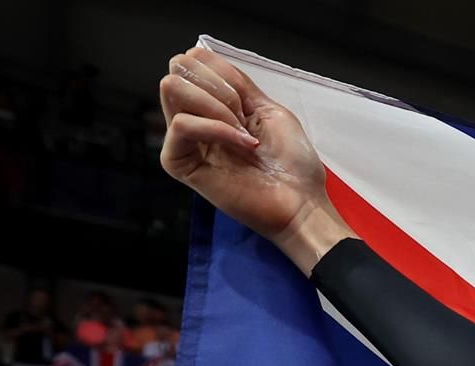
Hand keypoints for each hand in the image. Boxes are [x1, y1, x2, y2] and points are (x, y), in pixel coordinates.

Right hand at [158, 46, 348, 273]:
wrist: (302, 202)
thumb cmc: (292, 162)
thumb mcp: (267, 109)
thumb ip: (235, 82)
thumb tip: (200, 55)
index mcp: (211, 106)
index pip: (191, 62)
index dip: (221, 71)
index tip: (248, 101)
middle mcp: (193, 120)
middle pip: (176, 72)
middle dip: (217, 87)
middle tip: (243, 118)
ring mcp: (184, 141)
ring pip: (172, 89)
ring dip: (216, 106)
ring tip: (243, 133)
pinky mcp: (179, 163)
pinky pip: (181, 125)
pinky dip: (216, 128)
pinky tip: (242, 144)